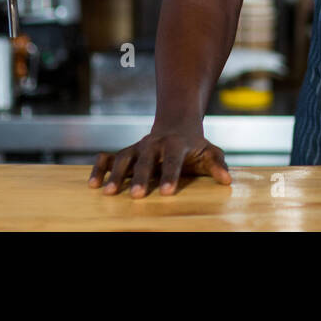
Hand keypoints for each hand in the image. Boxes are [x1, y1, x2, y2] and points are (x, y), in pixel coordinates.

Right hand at [88, 124, 231, 197]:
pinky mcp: (126, 152)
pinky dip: (99, 168)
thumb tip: (227, 180)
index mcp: (176, 144)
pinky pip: (108, 157)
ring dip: (116, 174)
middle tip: (138, 196)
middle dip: (142, 177)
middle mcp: (154, 144)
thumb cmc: (195, 146)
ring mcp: (138, 147)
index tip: (168, 192)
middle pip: (146, 159)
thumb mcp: (210, 152)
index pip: (174, 160)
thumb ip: (217, 165)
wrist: (177, 125)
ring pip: (124, 157)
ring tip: (109, 192)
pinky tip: (93, 184)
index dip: (171, 175)